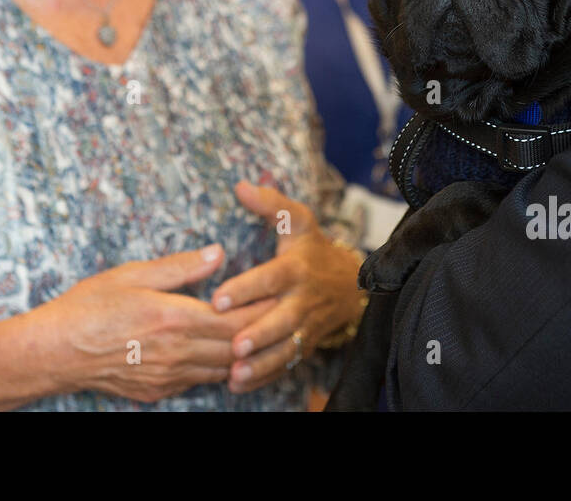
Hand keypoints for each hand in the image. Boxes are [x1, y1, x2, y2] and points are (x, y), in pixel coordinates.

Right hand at [40, 243, 276, 402]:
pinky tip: (222, 354)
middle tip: (279, 314)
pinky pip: (198, 382)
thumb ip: (181, 267)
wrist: (54, 351)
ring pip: (221, 369)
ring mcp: (168, 377)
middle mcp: (177, 353)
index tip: (278, 293)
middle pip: (235, 346)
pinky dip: (216, 368)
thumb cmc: (89, 306)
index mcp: (175, 318)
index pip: (234, 318)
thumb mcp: (133, 274)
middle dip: (259, 331)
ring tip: (258, 335)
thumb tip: (218, 253)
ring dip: (241, 354)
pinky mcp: (157, 392)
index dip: (260, 307)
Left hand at [211, 181, 364, 393]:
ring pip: (285, 347)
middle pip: (281, 319)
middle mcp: (303, 299)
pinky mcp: (306, 345)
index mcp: (296, 267)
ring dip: (261, 362)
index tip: (219, 297)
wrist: (351, 283)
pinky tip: (239, 383)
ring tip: (235, 372)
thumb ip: (270, 204)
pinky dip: (264, 376)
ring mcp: (306, 325)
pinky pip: (286, 364)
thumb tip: (241, 185)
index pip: (270, 278)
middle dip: (259, 333)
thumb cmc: (313, 248)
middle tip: (234, 344)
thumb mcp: (297, 220)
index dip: (246, 288)